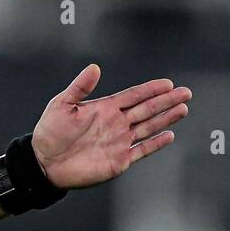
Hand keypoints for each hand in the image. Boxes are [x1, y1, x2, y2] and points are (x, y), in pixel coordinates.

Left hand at [31, 64, 190, 189]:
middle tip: (186, 92)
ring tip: (183, 108)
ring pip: (148, 127)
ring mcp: (119, 142)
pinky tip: (169, 135)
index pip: (134, 96)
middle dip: (167, 101)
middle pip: (147, 109)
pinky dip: (155, 144)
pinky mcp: (118, 160)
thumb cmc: (49, 132)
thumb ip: (79, 88)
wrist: (43, 163)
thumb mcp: (61, 105)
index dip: (151, 89)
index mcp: (106, 108)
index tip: (168, 83)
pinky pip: (141, 150)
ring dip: (166, 119)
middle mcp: (116, 123)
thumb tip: (95, 67)